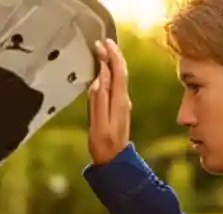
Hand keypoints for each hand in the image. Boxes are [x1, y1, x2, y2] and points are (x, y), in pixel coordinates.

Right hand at [88, 38, 131, 164]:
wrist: (115, 162)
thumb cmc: (104, 146)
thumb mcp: (98, 124)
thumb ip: (98, 100)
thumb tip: (100, 77)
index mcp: (118, 101)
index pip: (117, 71)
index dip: (111, 55)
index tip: (102, 43)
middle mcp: (123, 100)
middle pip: (121, 71)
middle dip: (113, 54)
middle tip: (103, 43)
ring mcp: (122, 104)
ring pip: (119, 77)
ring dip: (112, 62)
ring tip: (104, 52)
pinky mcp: (119, 108)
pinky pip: (117, 84)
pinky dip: (112, 73)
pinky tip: (106, 72)